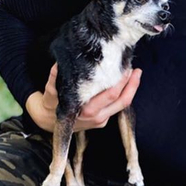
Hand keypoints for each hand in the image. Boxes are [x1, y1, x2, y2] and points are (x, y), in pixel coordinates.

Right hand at [26, 65, 141, 132]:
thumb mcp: (50, 91)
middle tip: (135, 69)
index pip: (111, 95)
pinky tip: (127, 82)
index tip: (126, 68)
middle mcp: (97, 117)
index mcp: (86, 111)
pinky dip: (124, 94)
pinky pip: (117, 107)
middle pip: (122, 101)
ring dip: (131, 89)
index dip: (122, 82)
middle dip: (131, 84)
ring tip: (136, 73)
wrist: (48, 121)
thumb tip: (59, 64)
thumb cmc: (51, 103)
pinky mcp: (104, 120)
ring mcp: (102, 120)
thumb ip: (54, 78)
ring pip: (123, 105)